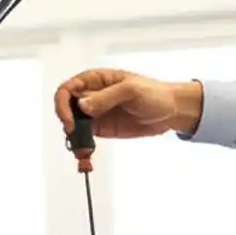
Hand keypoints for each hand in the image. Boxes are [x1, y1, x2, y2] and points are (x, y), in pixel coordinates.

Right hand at [53, 68, 203, 138]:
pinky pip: (86, 137)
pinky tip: (87, 155)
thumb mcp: (131, 91)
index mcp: (95, 80)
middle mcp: (91, 96)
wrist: (171, 111)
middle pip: (67, 108)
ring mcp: (96, 114)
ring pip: (74, 125)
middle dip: (67, 123)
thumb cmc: (154, 93)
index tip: (70, 120)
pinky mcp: (102, 129)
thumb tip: (82, 105)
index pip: (68, 89)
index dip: (63, 104)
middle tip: (75, 137)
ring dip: (73, 138)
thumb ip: (106, 97)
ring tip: (82, 152)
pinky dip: (83, 146)